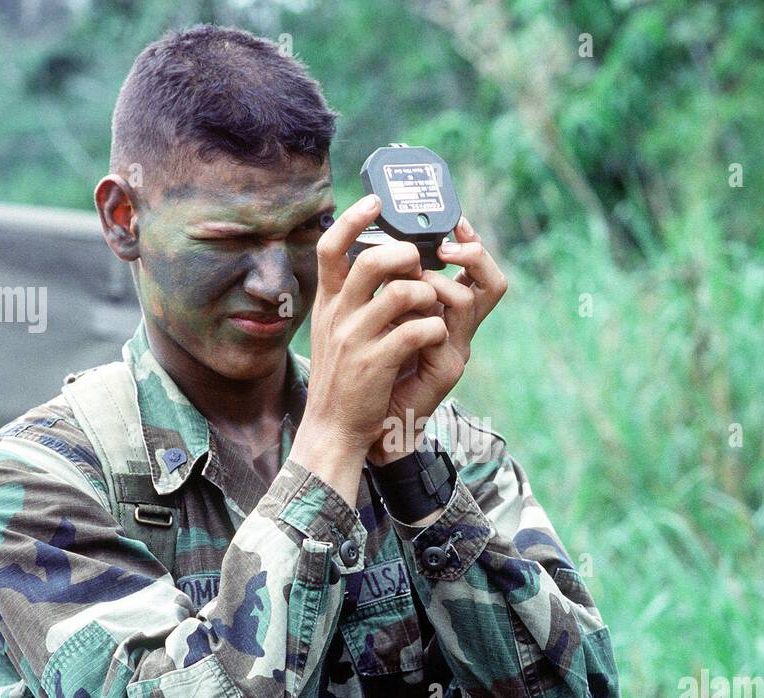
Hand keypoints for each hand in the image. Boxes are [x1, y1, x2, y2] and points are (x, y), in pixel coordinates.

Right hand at [289, 194, 449, 501]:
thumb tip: (379, 265)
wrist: (331, 429)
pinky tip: (433, 339)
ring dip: (426, 295)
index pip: (331, 248)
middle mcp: (339, 316)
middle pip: (373, 261)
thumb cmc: (343, 381)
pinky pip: (418, 330)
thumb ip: (350, 301)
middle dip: (406, 256)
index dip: (353, 219)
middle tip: (420, 266)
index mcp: (329, 304)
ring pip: (401, 292)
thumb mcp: (335, 333)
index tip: (375, 201)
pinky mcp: (377, 364)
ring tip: (429, 309)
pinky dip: (434, 329)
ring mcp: (357, 339)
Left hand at [367, 217, 508, 464]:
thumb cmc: (367, 364)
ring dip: (431, 284)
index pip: (477, 271)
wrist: (360, 419)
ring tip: (402, 285)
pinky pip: (438, 332)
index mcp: (445, 311)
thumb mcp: (378, 313)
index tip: (455, 221)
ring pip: (464, 301)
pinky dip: (415, 316)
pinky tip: (392, 318)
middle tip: (442, 248)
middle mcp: (458, 329)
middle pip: (492, 283)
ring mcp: (456, 350)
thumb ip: (388, 282)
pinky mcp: (445, 371)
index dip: (473, 243)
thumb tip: (378, 237)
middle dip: (471, 256)